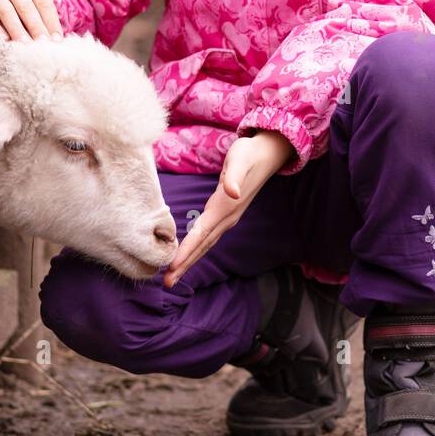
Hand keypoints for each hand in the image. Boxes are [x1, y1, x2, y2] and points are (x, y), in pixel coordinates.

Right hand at [0, 0, 63, 42]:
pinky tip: (3, 41)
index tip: (57, 41)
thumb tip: (56, 42)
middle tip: (42, 44)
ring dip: (17, 30)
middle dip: (36, 27)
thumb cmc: (26, 15)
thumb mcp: (38, 14)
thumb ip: (46, 24)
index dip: (51, 22)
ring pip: (7, 12)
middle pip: (26, 7)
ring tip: (25, 45)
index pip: (44, 2)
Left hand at [162, 130, 294, 287]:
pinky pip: (207, 237)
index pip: (202, 234)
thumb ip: (235, 176)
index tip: (173, 267)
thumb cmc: (249, 153)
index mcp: (225, 207)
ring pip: (205, 244)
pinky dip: (196, 249)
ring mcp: (228, 218)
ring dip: (189, 260)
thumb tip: (232, 192)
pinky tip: (187, 255)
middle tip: (167, 282)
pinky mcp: (226, 214)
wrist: (267, 154)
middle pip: (202, 246)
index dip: (187, 251)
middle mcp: (227, 217)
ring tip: (173, 275)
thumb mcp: (240, 159)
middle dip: (185, 264)